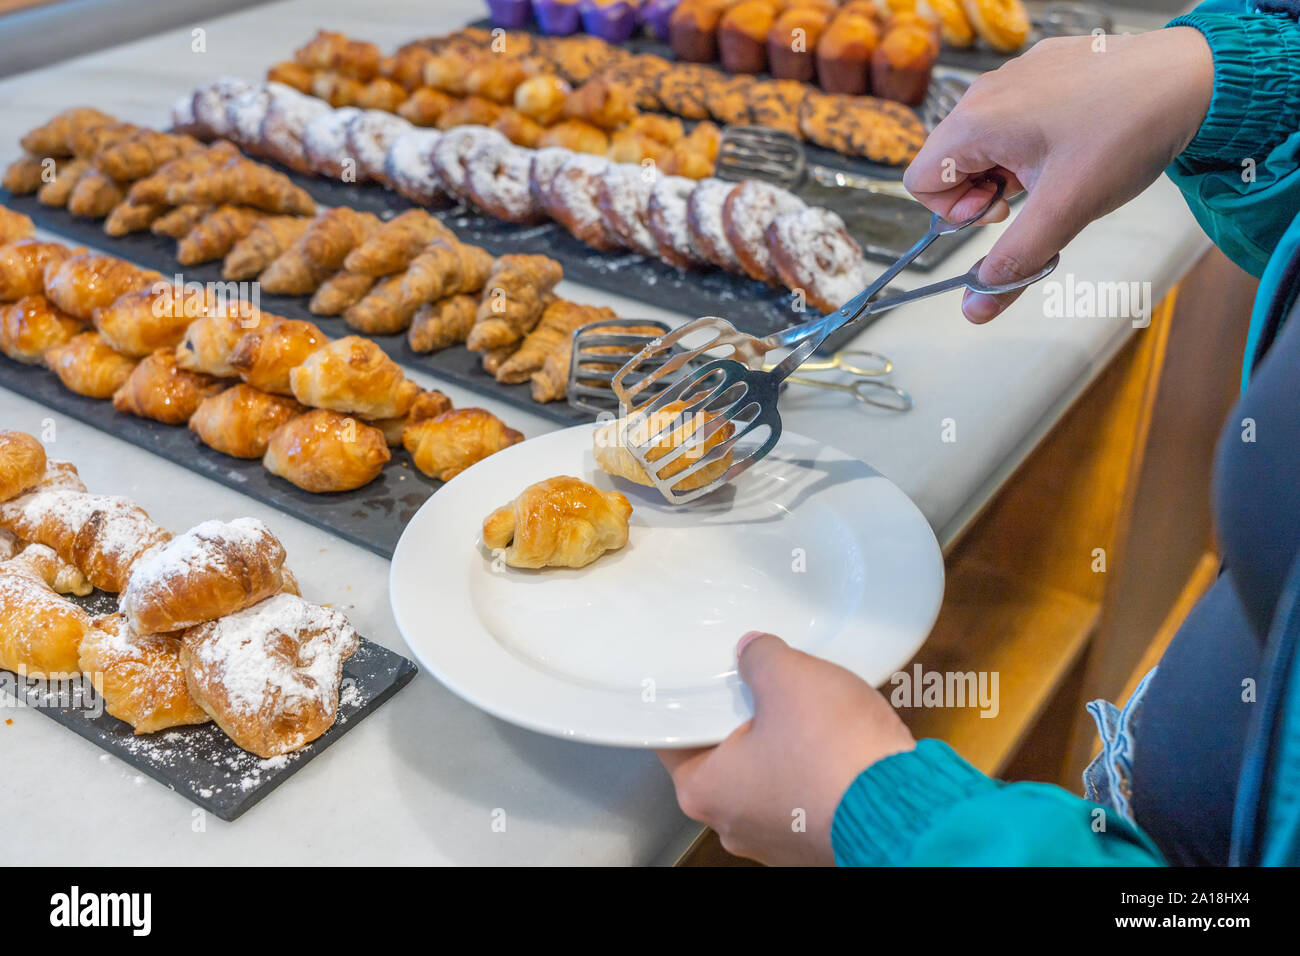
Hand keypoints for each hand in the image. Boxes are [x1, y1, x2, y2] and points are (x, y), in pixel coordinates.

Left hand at [658, 632, 914, 864]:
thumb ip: (759, 656)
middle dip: (742, 719)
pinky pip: (805, 793)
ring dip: (783, 743)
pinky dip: (814, 768)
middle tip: (759, 683)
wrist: (906, 810)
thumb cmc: (833, 752)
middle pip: (722, 756)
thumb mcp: (789, 677)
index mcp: (703, 790)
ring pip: (767, 775)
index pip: (675, 736)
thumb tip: (751, 651)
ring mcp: (776, 839)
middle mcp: (732, 824)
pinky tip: (834, 740)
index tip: (704, 676)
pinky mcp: (817, 842)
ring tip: (806, 708)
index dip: (691, 700)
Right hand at [904, 28, 1213, 322]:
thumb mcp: (1065, 211)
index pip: (920, 182)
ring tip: (1058, 170)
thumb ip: (1013, 262)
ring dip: (1010, 168)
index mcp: (977, 122)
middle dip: (984, 192)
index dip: (954, 212)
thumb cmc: (1129, 131)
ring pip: (984, 140)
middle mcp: (987, 92)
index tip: (1001, 213)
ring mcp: (1016, 76)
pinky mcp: (1044, 69)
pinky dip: (1033, 140)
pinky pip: (1015, 116)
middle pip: (950, 161)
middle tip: (1032, 196)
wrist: (1193, 77)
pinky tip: (1075, 143)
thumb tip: (976, 306)